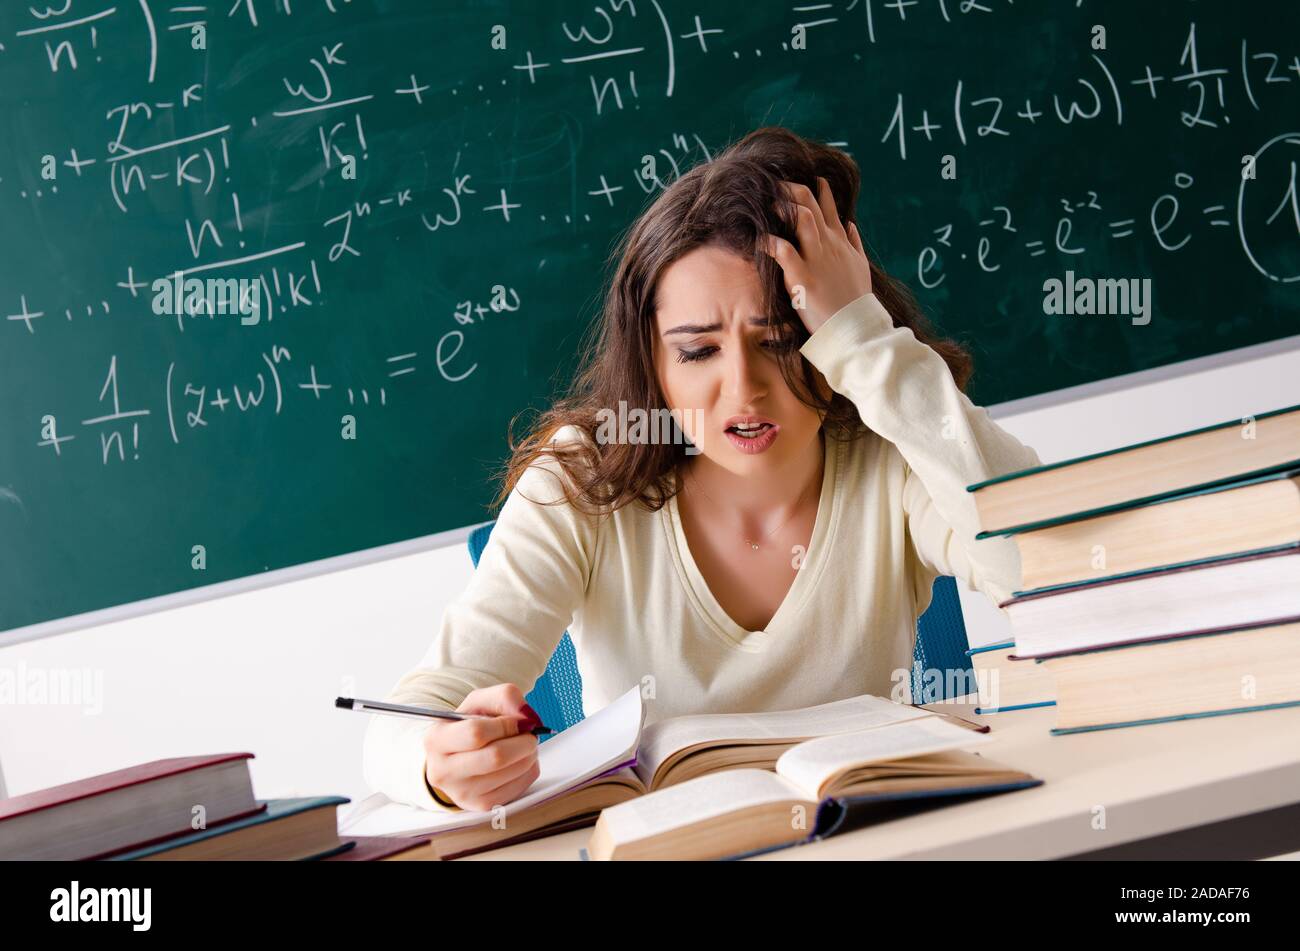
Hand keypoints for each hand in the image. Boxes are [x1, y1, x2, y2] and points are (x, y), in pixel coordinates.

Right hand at [422, 683, 541, 810]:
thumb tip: (527, 716)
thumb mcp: (480, 702)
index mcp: (436, 740)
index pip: (476, 733)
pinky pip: (519, 787)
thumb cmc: (469, 726)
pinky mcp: (481, 805)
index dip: (505, 725)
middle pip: (496, 757)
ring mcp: (461, 793)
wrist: (457, 757)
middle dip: (523, 742)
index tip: (516, 721)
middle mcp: (443, 771)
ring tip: (524, 745)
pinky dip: (529, 770)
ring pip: (511, 773)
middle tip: (530, 734)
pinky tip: (520, 761)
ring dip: (529, 755)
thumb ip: (505, 696)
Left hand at [763, 177, 872, 334]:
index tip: (807, 179)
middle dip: (791, 189)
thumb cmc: (856, 299)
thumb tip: (850, 224)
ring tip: (769, 203)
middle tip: (775, 184)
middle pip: (810, 204)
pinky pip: (783, 250)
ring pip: (801, 217)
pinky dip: (770, 242)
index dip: (818, 190)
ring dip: (783, 207)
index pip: (829, 207)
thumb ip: (854, 243)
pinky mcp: (803, 277)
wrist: (856, 326)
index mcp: (840, 242)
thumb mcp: (860, 267)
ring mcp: (817, 258)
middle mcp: (829, 244)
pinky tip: (760, 241)